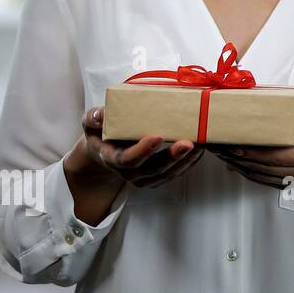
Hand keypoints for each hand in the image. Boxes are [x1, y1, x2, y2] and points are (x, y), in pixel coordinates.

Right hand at [68, 106, 203, 188]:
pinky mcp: (155, 177)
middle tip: (189, 143)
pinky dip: (188, 164)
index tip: (158, 136)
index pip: (127, 159)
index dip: (143, 150)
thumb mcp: (92, 121)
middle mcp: (127, 172)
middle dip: (172, 157)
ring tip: (201, 145)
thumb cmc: (101, 131)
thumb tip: (99, 115)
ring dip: (185, 161)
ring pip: (166, 174)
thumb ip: (94, 117)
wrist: (104, 149)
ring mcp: (142, 177)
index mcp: (112, 157)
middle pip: (152, 169)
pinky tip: (200, 151)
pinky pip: (174, 174)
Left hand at [209, 96, 293, 190]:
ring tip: (220, 152)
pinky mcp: (289, 181)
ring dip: (238, 165)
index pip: (277, 157)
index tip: (235, 144)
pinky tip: (233, 162)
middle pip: (263, 167)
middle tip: (218, 144)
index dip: (254, 153)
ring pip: (260, 175)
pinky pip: (263, 179)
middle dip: (238, 157)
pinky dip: (247, 171)